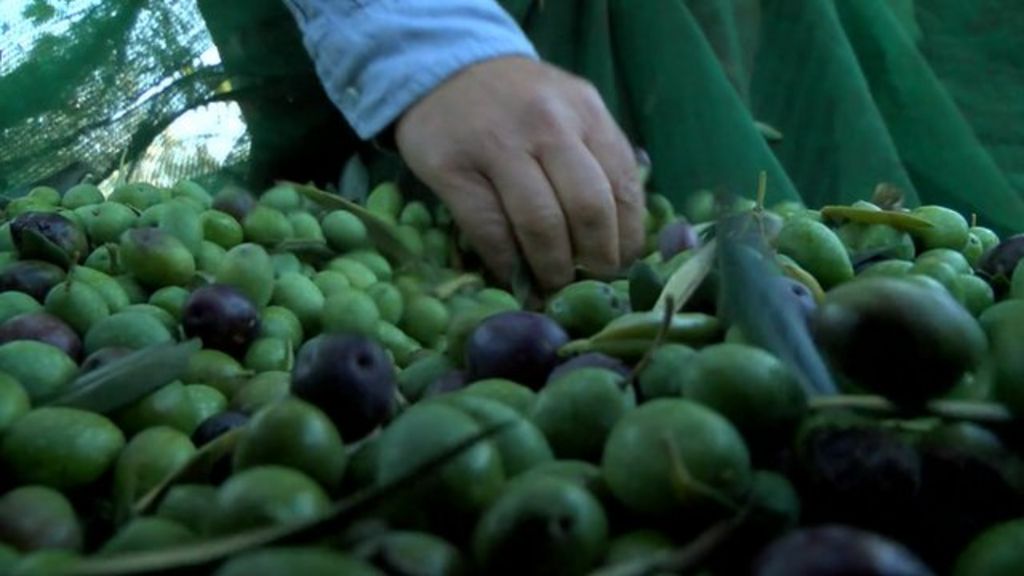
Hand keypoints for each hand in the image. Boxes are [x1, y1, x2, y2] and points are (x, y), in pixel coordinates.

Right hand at [395, 57, 645, 291]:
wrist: (445, 68)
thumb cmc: (519, 103)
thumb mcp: (569, 109)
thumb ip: (597, 156)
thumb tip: (622, 234)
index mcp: (585, 111)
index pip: (623, 186)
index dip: (627, 236)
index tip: (622, 264)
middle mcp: (546, 124)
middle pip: (587, 207)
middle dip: (596, 257)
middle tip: (591, 280)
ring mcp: (497, 144)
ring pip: (540, 223)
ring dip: (552, 267)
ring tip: (554, 283)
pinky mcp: (452, 167)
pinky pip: (490, 229)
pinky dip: (507, 263)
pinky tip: (514, 275)